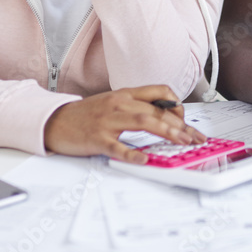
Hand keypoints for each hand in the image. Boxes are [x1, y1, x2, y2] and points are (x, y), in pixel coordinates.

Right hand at [43, 85, 206, 160]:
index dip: (177, 105)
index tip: (186, 120)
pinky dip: (132, 153)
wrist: (55, 121)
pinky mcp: (97, 139)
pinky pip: (117, 147)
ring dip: (168, 132)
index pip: (160, 92)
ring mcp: (108, 121)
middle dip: (181, 125)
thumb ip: (136, 106)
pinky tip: (144, 159)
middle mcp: (119, 104)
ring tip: (182, 142)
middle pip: (157, 110)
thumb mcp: (113, 103)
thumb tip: (163, 116)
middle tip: (195, 137)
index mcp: (125, 94)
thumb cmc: (86, 114)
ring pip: (144, 122)